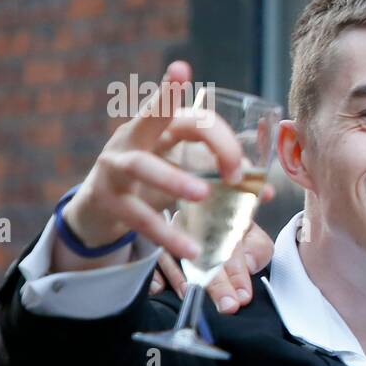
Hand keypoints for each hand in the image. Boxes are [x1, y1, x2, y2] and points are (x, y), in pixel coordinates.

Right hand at [57, 61, 243, 268]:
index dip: (222, 138)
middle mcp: (132, 137)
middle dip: (185, 116)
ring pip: (142, 165)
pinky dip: (166, 234)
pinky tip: (190, 249)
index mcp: (159, 129)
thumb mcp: (184, 173)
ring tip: (202, 194)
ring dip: (173, 179)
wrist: (98, 209)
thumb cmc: (151, 182)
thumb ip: (222, 178)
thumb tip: (267, 192)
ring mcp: (114, 165)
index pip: (194, 116)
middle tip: (221, 147)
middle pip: (158, 116)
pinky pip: (139, 216)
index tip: (242, 170)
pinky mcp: (106, 199)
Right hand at [149, 219, 275, 313]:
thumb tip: (249, 265)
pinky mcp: (152, 243)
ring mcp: (170, 232)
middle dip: (216, 284)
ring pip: (172, 254)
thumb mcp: (254, 239)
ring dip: (182, 279)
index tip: (243, 295)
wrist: (214, 223)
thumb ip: (258, 249)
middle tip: (228, 306)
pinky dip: (153, 273)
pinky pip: (147, 256)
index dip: (237, 272)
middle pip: (202, 253)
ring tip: (193, 297)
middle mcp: (193, 220)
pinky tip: (159, 289)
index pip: (229, 244)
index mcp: (222, 216)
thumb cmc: (234, 237)